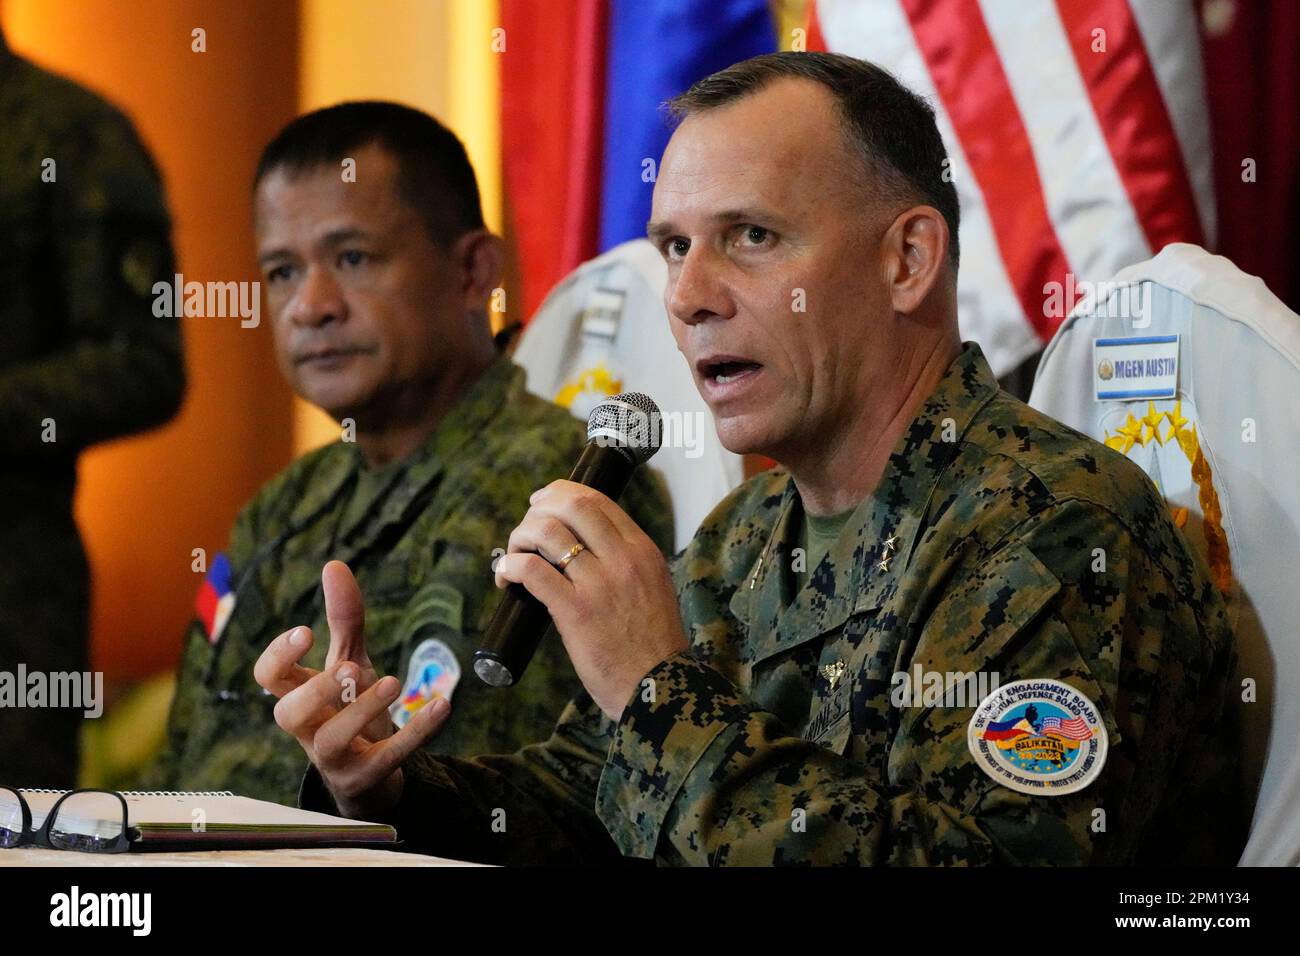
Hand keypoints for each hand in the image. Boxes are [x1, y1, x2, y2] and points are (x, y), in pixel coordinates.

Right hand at [253, 560, 449, 818]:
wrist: (373, 775)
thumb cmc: (351, 710)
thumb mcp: (351, 661)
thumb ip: (344, 619)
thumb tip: (333, 564)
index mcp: (299, 696)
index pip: (268, 678)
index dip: (279, 657)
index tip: (306, 631)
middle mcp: (309, 729)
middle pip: (287, 714)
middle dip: (316, 689)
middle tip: (349, 666)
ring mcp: (334, 758)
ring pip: (331, 740)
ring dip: (362, 709)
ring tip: (394, 681)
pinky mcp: (366, 779)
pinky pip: (387, 758)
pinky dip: (416, 732)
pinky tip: (442, 705)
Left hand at [494, 479, 688, 719]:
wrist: (661, 688)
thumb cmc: (652, 644)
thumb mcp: (653, 587)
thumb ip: (625, 563)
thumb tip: (583, 547)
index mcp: (643, 550)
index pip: (598, 500)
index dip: (562, 494)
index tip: (543, 503)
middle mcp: (623, 559)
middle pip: (572, 505)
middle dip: (539, 508)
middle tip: (525, 525)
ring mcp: (599, 584)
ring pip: (548, 533)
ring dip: (520, 537)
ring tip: (512, 556)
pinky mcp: (576, 612)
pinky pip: (533, 571)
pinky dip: (512, 566)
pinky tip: (506, 575)